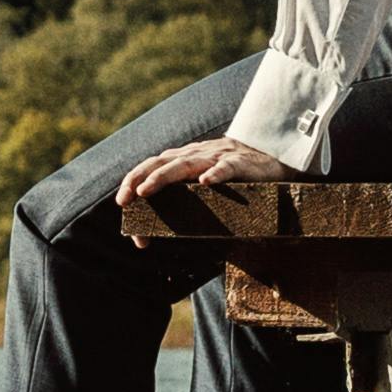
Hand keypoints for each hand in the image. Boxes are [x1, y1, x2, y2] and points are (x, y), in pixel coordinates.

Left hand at [115, 136, 303, 207]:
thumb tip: (152, 236)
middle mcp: (196, 155)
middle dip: (140, 178)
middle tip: (126, 198)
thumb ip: (182, 201)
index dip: (135, 181)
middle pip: (162, 162)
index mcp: (184, 159)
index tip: (121, 202)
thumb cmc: (231, 175)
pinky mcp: (240, 163)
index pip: (153, 165)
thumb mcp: (202, 184)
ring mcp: (217, 158)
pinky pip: (226, 167)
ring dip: (164, 176)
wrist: (270, 156)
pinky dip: (215, 174)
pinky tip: (206, 182)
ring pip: (186, 164)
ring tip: (148, 190)